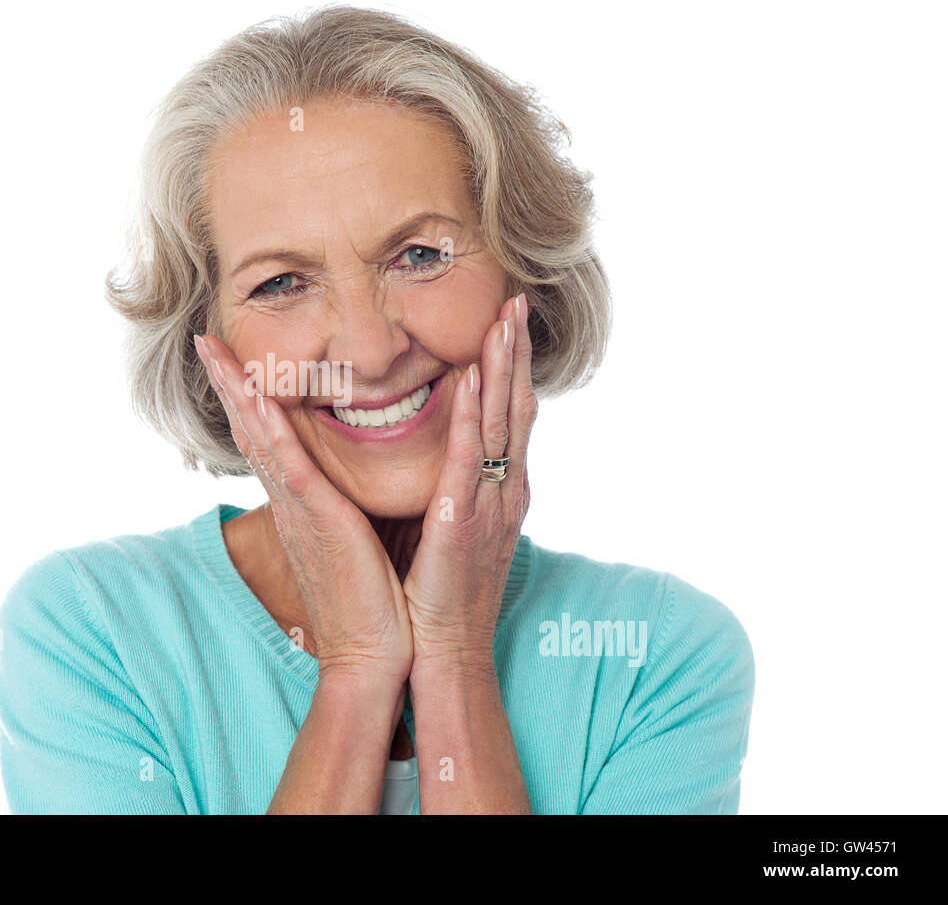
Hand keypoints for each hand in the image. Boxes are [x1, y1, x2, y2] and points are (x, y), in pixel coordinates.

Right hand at [195, 333, 414, 684]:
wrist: (369, 657)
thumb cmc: (371, 603)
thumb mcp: (358, 539)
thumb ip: (349, 505)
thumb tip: (357, 479)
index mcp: (302, 504)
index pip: (269, 440)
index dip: (248, 398)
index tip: (232, 360)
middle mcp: (291, 502)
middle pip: (251, 429)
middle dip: (228, 381)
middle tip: (206, 339)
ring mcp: (298, 509)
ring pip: (260, 436)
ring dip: (235, 390)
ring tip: (212, 350)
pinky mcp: (317, 521)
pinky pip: (289, 465)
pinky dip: (270, 428)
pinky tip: (254, 396)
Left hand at [401, 292, 535, 669]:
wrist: (444, 655)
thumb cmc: (440, 596)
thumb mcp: (452, 531)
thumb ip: (456, 489)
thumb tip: (447, 459)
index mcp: (498, 492)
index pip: (508, 416)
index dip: (511, 367)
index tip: (507, 319)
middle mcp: (503, 492)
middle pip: (514, 408)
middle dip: (515, 352)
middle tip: (516, 300)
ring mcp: (487, 507)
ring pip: (499, 424)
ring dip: (502, 369)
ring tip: (504, 320)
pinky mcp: (460, 524)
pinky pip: (467, 461)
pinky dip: (470, 417)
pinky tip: (469, 382)